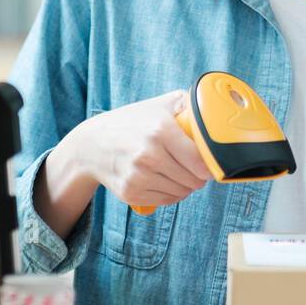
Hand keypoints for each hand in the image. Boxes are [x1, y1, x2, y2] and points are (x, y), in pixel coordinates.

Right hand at [53, 90, 213, 209]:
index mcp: (160, 130)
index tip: (211, 163)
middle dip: (199, 175)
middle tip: (194, 167)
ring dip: (186, 185)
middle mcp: (149, 154)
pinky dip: (171, 194)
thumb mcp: (157, 105)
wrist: (91, 145)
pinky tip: (164, 181)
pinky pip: (166, 201)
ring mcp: (138, 176)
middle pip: (194, 179)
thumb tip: (214, 110)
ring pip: (182, 192)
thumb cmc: (130, 123)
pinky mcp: (131, 193)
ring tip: (178, 172)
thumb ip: (187, 104)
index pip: (200, 160)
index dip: (210, 165)